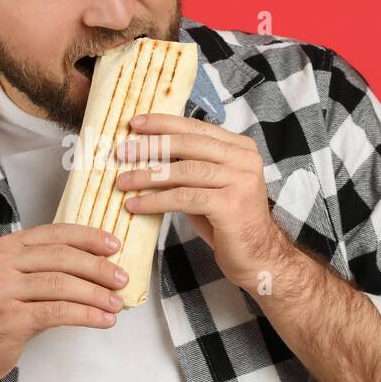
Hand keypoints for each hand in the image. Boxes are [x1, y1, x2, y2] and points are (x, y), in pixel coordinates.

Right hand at [0, 222, 129, 381]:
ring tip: (116, 303)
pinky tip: (103, 320)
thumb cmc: (7, 315)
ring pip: (62, 285)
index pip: (55, 233)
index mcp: (9, 247)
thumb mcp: (24, 282)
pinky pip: (58, 312)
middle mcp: (3, 263)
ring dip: (96, 294)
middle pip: (61, 258)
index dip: (88, 237)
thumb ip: (52, 267)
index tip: (114, 245)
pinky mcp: (11, 317)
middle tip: (121, 279)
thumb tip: (102, 265)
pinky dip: (87, 315)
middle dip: (98, 268)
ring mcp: (4, 289)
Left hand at [114, 112, 292, 287]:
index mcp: (241, 148)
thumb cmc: (228, 223)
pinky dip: (155, 201)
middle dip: (151, 146)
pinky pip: (183, 198)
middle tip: (122, 151)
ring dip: (147, 176)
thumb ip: (190, 166)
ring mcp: (240, 181)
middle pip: (189, 144)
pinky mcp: (230, 205)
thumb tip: (147, 152)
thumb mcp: (210, 186)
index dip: (163, 124)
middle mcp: (244, 159)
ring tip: (123, 181)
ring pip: (183, 171)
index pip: (196, 128)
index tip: (135, 123)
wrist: (257, 257)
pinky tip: (135, 205)